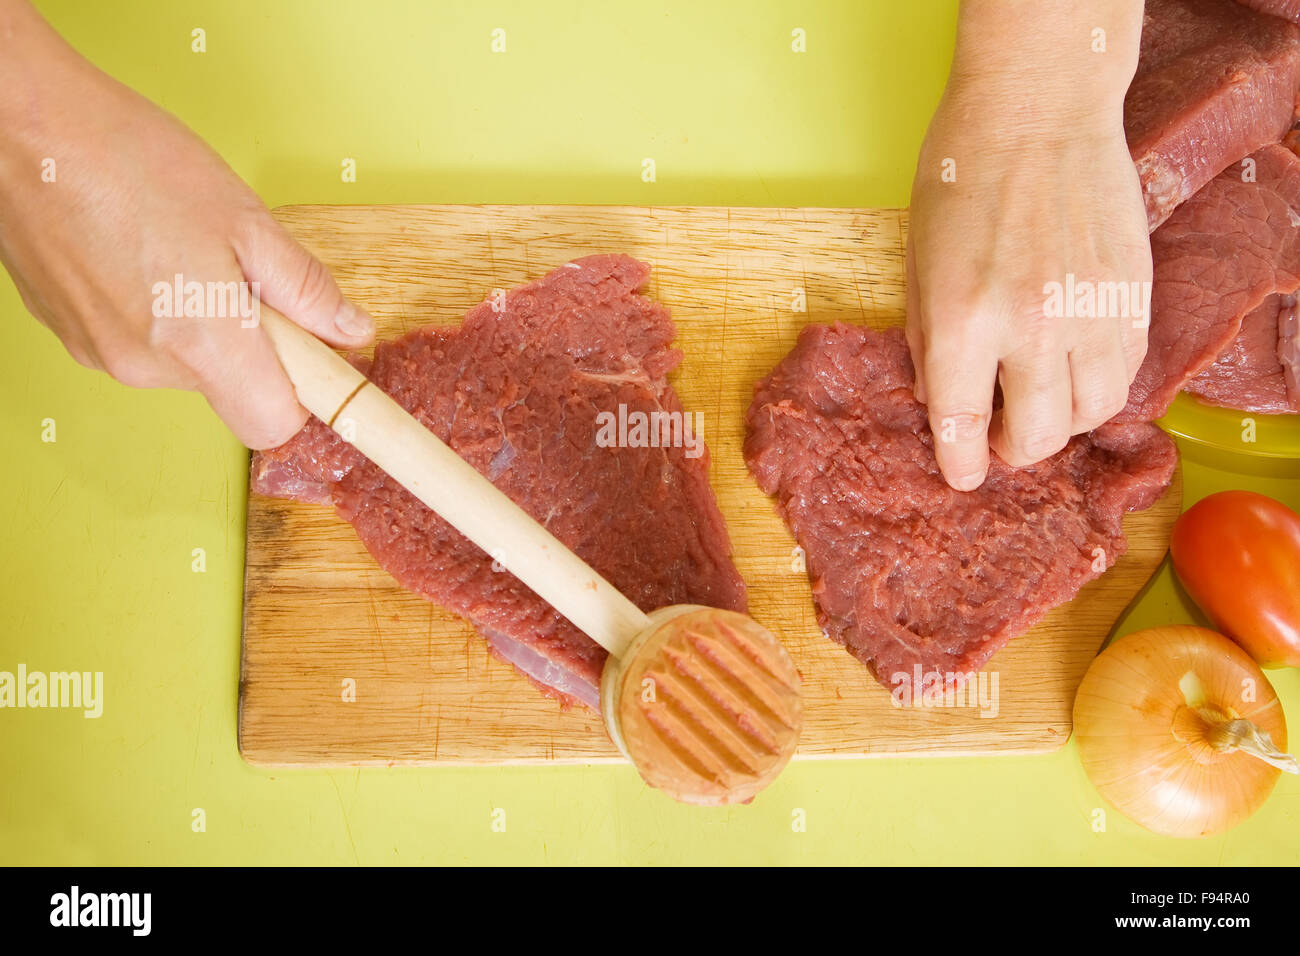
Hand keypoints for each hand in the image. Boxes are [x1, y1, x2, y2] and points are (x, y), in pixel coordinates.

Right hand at [0, 3, 372, 447]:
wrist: (25, 127)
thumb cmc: (131, 160)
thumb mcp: (248, 221)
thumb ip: (306, 289)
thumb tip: (348, 330)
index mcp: (203, 344)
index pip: (272, 425)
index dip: (299, 393)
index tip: (308, 353)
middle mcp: (147, 367)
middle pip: (229, 390)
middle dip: (249, 343)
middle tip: (238, 272)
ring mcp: (100, 355)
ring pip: (181, 364)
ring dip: (198, 322)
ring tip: (177, 248)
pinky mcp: (70, 335)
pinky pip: (137, 342)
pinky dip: (153, 310)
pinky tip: (139, 251)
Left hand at [905, 0, 1149, 489]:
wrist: (1039, 112)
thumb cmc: (961, 178)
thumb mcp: (919, 263)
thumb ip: (928, 340)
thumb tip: (941, 400)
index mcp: (963, 320)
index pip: (962, 426)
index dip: (960, 464)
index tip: (961, 475)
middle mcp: (1031, 328)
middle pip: (1036, 438)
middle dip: (1012, 447)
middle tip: (1000, 431)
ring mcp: (1090, 313)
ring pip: (1090, 414)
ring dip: (1062, 419)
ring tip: (1040, 393)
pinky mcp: (1133, 297)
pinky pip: (1125, 373)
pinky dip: (1099, 383)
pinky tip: (1075, 361)